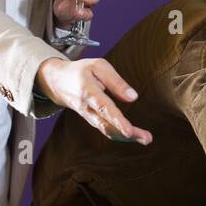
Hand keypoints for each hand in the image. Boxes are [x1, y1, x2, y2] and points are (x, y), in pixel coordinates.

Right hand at [35, 57, 152, 144]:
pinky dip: (120, 135)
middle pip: (106, 125)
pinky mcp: (91, 120)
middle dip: (126, 134)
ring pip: (106, 130)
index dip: (117, 120)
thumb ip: (116, 81)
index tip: (129, 131)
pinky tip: (135, 137)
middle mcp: (87, 108)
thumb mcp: (98, 66)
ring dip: (126, 137)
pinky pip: (105, 130)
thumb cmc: (81, 71)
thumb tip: (133, 97)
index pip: (104, 108)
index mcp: (88, 91)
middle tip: (147, 139)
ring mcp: (88, 116)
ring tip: (146, 139)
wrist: (57, 82)